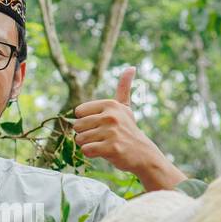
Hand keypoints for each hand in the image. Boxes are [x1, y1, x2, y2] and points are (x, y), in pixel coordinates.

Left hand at [72, 67, 187, 191]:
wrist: (142, 154)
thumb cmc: (129, 130)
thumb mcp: (125, 107)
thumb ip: (124, 87)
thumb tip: (131, 67)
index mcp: (110, 104)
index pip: (79, 112)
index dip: (86, 121)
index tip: (100, 125)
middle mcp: (110, 116)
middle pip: (77, 126)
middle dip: (85, 135)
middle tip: (101, 137)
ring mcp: (111, 133)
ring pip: (80, 139)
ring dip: (88, 145)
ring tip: (103, 144)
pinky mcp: (111, 148)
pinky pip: (86, 150)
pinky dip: (91, 154)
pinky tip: (103, 152)